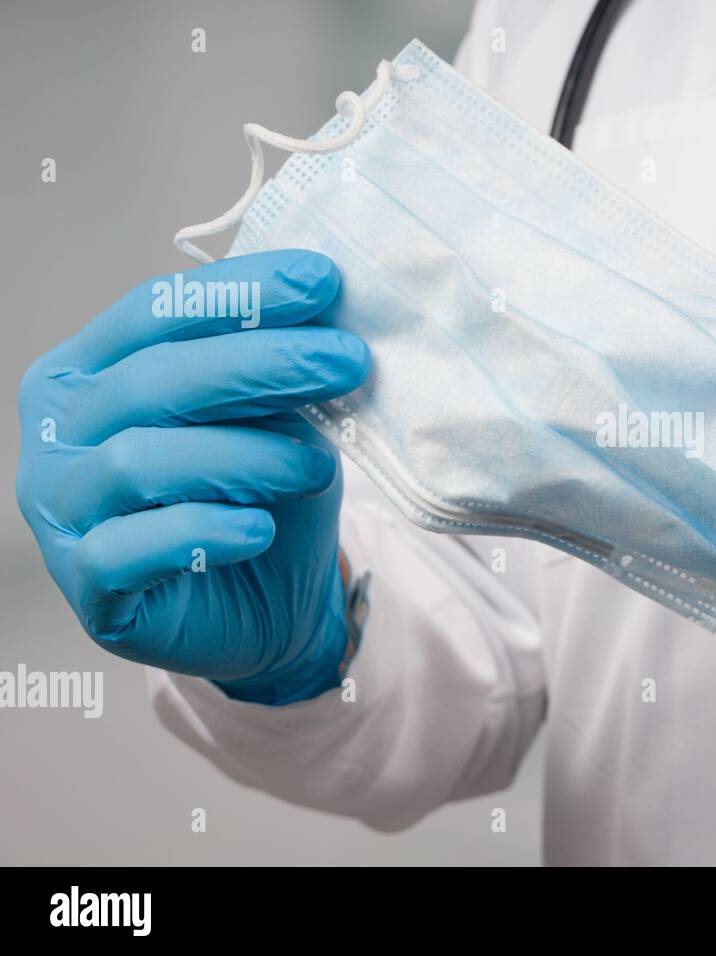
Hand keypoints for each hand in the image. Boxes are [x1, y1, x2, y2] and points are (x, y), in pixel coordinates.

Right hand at [16, 250, 369, 703]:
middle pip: (153, 379)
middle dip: (260, 363)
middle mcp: (61, 430)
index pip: (155, 311)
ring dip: (244, 455)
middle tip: (347, 360)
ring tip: (319, 466)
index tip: (323, 281)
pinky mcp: (87, 587)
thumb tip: (327, 308)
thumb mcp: (279, 419)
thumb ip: (278, 371)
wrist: (267, 610)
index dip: (238, 292)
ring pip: (141, 462)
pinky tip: (258, 528)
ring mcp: (62, 509)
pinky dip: (200, 531)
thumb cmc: (261, 494)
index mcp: (93, 368)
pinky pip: (130, 550)